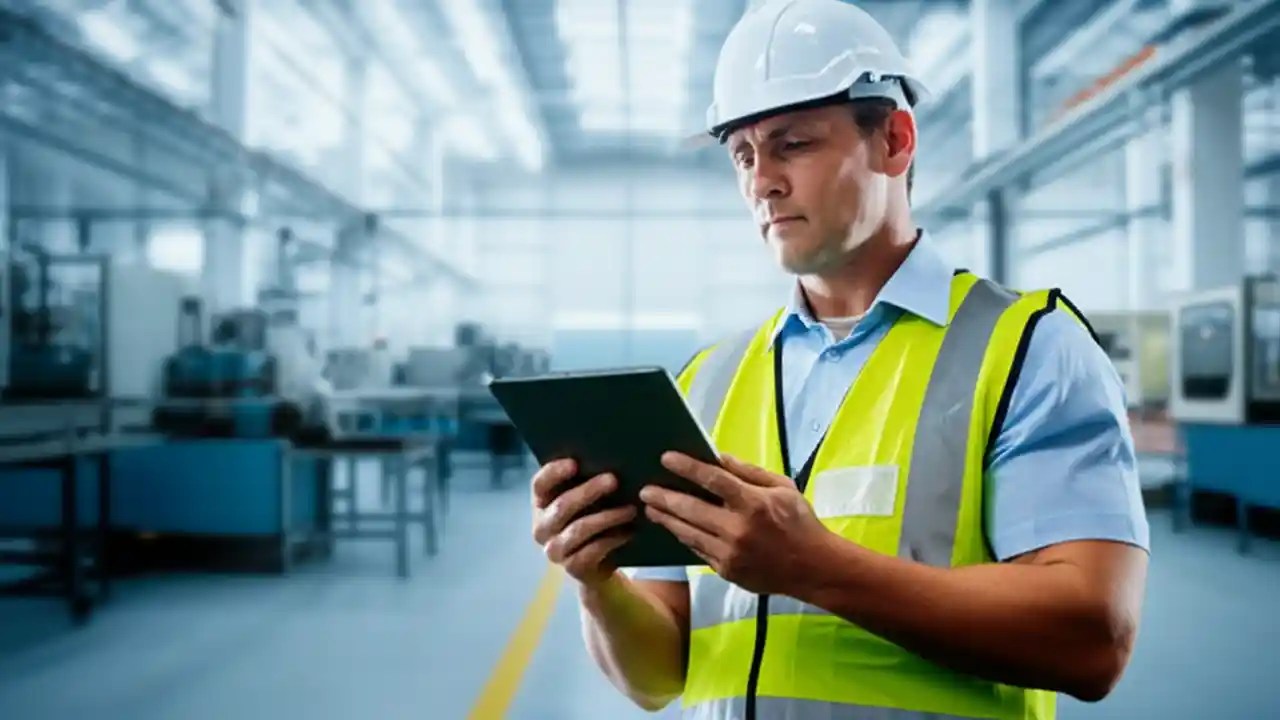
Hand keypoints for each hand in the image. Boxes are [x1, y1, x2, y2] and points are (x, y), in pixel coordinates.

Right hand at [531, 458, 636, 586]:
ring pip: (579, 529)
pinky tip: (629, 531)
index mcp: (541, 504)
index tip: (575, 463)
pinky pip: (592, 551)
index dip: (554, 473)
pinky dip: (613, 539)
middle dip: (588, 491)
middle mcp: (542, 528)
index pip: (539, 485)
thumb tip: (609, 457)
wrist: (598, 565)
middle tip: (613, 479)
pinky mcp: (573, 568)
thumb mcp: (588, 500)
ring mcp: (555, 550)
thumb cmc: (593, 518)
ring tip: (631, 509)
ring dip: (608, 517)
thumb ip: (587, 481)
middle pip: (561, 505)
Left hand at [640, 453, 828, 595]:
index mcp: (754, 503)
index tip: (666, 458)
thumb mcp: (782, 488)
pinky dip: (683, 536)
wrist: (814, 569)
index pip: (712, 479)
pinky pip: (697, 550)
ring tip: (650, 508)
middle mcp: (738, 529)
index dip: (686, 467)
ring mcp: (730, 553)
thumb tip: (717, 456)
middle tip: (645, 489)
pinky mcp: (726, 571)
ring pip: (687, 532)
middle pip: (690, 509)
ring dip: (666, 518)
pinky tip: (673, 527)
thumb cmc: (800, 522)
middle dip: (664, 497)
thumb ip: (748, 472)